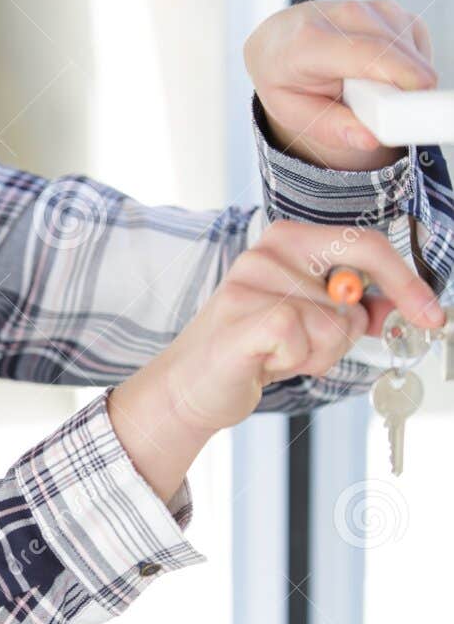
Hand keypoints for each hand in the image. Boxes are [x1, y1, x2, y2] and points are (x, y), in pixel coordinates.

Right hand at [107, 218, 443, 502]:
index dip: (406, 283)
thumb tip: (406, 305)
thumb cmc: (253, 349)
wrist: (194, 384)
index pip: (366, 246)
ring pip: (332, 326)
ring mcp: (251, 280)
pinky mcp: (242, 315)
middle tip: (306, 347)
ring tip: (277, 354)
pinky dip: (294, 362)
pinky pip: (303, 340)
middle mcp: (269, 250)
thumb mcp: (312, 321)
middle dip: (341, 336)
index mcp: (289, 239)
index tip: (431, 314)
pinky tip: (266, 361)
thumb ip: (355, 306)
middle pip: (353, 299)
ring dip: (314, 355)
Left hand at [244, 0, 436, 170]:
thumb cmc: (285, 79)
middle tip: (391, 114)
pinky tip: (381, 72)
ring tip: (369, 91)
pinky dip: (408, 61)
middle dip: (406, 84)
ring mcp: (364, 6)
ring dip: (404, 75)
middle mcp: (337, 15)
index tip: (420, 98)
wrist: (277, 42)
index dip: (400, 74)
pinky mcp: (384, 7)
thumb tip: (370, 138)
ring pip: (408, 43)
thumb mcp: (293, 112)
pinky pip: (413, 37)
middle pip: (393, 47)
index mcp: (306, 41)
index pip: (366, 53)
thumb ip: (331, 128)